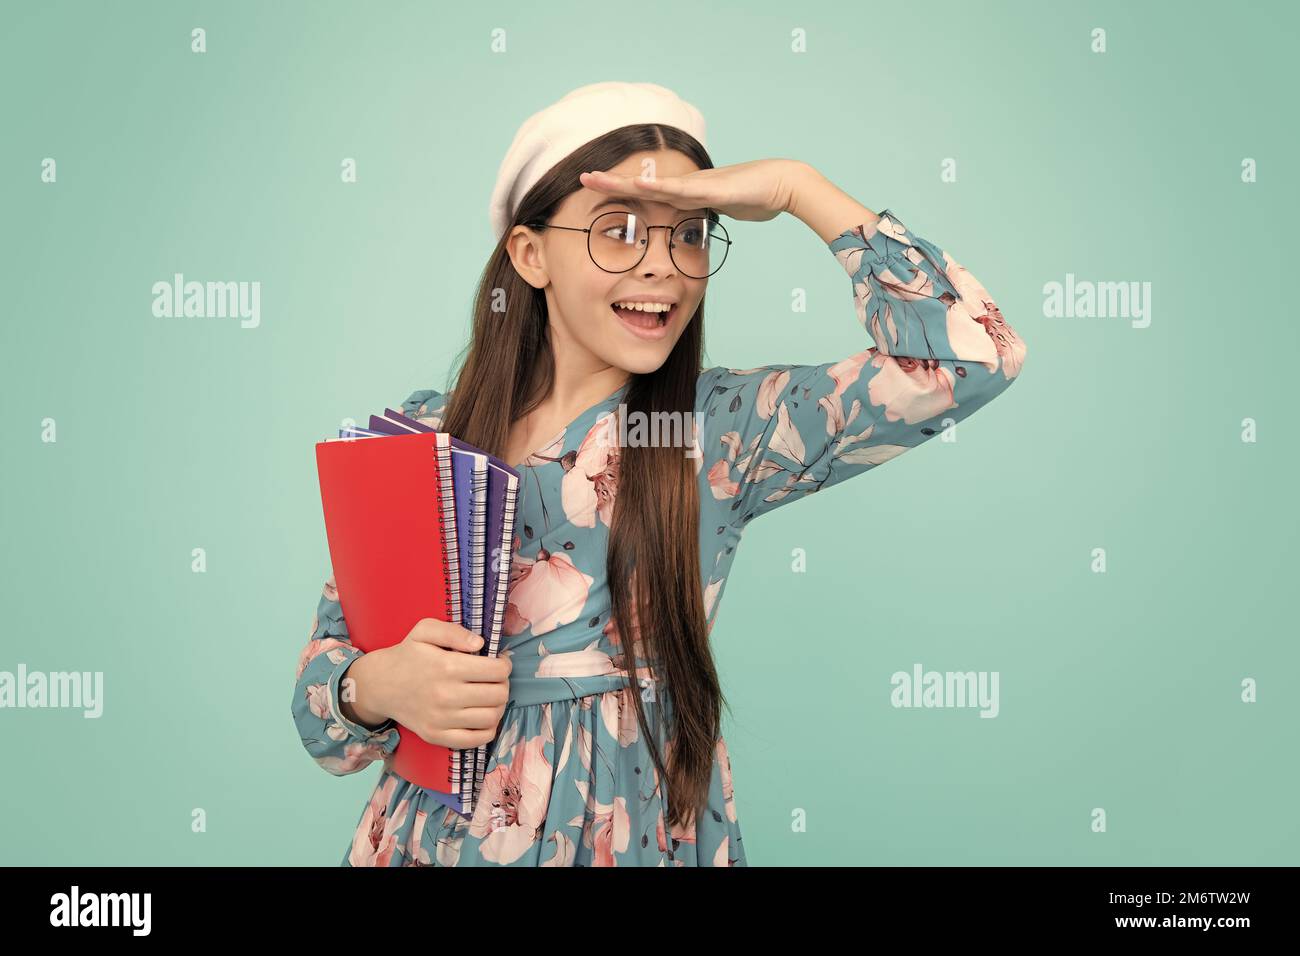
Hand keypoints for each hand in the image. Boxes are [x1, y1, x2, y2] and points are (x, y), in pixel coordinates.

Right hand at [355, 619, 512, 749]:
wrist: (378, 685)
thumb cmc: (407, 655)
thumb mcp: (424, 631)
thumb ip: (454, 631)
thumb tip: (480, 644)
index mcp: (447, 667)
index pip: (497, 671)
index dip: (504, 665)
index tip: (499, 662)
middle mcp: (445, 695)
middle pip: (499, 695)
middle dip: (503, 684)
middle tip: (495, 679)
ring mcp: (441, 720)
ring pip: (492, 717)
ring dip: (498, 705)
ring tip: (489, 696)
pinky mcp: (436, 736)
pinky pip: (477, 739)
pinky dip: (488, 729)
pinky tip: (482, 715)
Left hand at [579, 159, 811, 222]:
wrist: (783, 185)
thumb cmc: (760, 198)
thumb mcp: (726, 213)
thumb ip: (712, 217)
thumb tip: (703, 227)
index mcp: (688, 195)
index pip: (648, 196)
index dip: (623, 194)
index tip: (599, 194)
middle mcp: (686, 187)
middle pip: (641, 186)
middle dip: (610, 184)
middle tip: (581, 177)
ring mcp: (696, 186)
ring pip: (651, 184)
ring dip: (621, 183)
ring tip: (593, 178)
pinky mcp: (709, 189)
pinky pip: (677, 190)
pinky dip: (655, 188)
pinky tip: (635, 185)